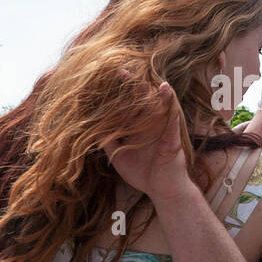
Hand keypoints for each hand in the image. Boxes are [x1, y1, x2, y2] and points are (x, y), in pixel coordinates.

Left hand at [102, 80, 193, 206]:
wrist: (161, 189)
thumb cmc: (142, 173)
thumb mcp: (118, 157)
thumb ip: (107, 142)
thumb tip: (89, 131)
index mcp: (136, 127)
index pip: (126, 107)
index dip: (116, 96)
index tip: (103, 84)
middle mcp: (148, 123)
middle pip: (140, 100)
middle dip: (131, 86)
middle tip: (119, 72)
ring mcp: (160, 126)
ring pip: (155, 102)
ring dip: (148, 89)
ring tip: (139, 77)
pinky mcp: (172, 132)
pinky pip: (172, 114)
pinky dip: (168, 101)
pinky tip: (165, 88)